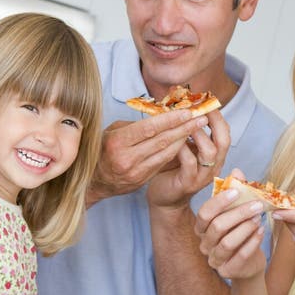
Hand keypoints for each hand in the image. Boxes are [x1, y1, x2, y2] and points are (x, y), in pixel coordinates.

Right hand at [87, 111, 211, 204]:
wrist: (94, 181)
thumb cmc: (102, 150)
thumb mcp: (112, 132)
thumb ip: (134, 126)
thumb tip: (159, 117)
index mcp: (117, 142)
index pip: (149, 128)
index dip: (170, 120)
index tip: (186, 112)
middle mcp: (126, 158)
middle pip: (161, 140)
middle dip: (183, 128)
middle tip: (200, 117)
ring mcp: (135, 171)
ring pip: (165, 153)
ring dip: (183, 140)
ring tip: (197, 128)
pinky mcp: (141, 180)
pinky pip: (162, 163)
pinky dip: (175, 152)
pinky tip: (186, 143)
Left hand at [147, 109, 229, 209]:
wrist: (164, 199)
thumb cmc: (172, 170)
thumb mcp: (185, 148)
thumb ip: (188, 131)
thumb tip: (183, 102)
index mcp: (215, 156)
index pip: (225, 132)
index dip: (217, 115)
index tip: (204, 100)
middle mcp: (214, 166)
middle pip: (224, 141)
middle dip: (213, 121)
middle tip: (198, 108)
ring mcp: (203, 176)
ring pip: (209, 151)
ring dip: (198, 134)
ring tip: (185, 123)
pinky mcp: (188, 183)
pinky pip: (190, 163)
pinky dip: (183, 148)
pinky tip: (173, 140)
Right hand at [195, 168, 265, 279]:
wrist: (249, 262)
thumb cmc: (242, 233)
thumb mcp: (239, 211)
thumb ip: (237, 192)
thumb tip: (236, 171)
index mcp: (202, 227)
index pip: (204, 213)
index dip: (219, 202)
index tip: (236, 192)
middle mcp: (204, 244)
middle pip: (217, 227)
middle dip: (239, 214)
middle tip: (258, 204)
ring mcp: (214, 259)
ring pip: (228, 243)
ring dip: (246, 228)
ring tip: (259, 218)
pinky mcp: (227, 271)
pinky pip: (240, 256)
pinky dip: (252, 243)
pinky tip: (262, 232)